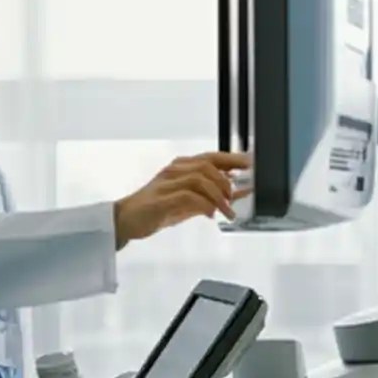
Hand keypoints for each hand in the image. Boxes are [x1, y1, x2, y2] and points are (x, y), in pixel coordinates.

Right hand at [113, 152, 251, 249]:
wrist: (125, 220)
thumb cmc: (156, 209)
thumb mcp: (189, 202)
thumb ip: (211, 196)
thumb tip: (238, 193)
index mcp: (180, 168)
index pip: (211, 157)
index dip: (233, 158)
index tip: (252, 163)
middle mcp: (173, 171)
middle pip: (208, 165)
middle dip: (226, 182)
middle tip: (234, 199)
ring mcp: (166, 183)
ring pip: (200, 179)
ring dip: (218, 196)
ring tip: (225, 211)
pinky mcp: (161, 198)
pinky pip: (189, 196)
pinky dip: (204, 205)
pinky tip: (209, 214)